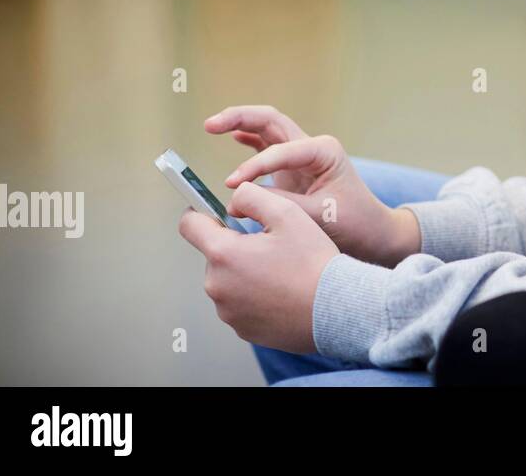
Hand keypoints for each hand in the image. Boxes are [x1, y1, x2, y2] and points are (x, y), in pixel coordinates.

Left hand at [178, 181, 339, 352]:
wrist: (336, 309)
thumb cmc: (313, 262)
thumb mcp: (288, 214)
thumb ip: (253, 196)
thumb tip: (234, 197)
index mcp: (223, 254)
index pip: (189, 226)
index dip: (200, 213)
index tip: (212, 212)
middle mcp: (217, 285)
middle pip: (215, 254)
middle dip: (237, 246)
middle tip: (272, 247)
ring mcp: (228, 311)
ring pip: (228, 280)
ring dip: (246, 272)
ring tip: (282, 273)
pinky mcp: (241, 329)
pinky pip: (240, 304)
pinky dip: (256, 296)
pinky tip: (283, 293)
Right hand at [206, 105, 420, 265]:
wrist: (371, 233)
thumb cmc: (352, 223)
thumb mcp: (318, 216)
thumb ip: (281, 204)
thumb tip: (240, 198)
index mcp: (324, 152)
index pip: (281, 151)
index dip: (255, 167)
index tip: (233, 185)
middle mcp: (313, 146)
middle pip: (272, 120)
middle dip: (240, 118)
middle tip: (210, 124)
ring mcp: (302, 154)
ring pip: (268, 128)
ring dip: (241, 123)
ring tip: (212, 125)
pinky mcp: (294, 167)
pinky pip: (268, 146)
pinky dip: (249, 138)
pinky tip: (232, 135)